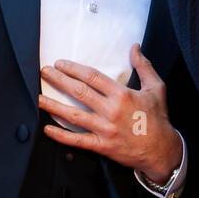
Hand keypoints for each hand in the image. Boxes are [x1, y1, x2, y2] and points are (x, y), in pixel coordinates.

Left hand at [37, 44, 181, 182]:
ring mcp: (104, 129)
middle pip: (79, 92)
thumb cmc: (158, 117)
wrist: (161, 150)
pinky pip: (77, 140)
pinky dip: (60, 135)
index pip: (92, 77)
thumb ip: (144, 66)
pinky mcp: (101, 146)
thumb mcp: (156, 88)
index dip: (74, 69)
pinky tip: (47, 128)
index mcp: (122, 94)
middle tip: (43, 73)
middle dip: (58, 80)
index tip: (60, 64)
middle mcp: (110, 110)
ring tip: (37, 97)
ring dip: (53, 105)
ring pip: (73, 115)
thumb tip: (135, 47)